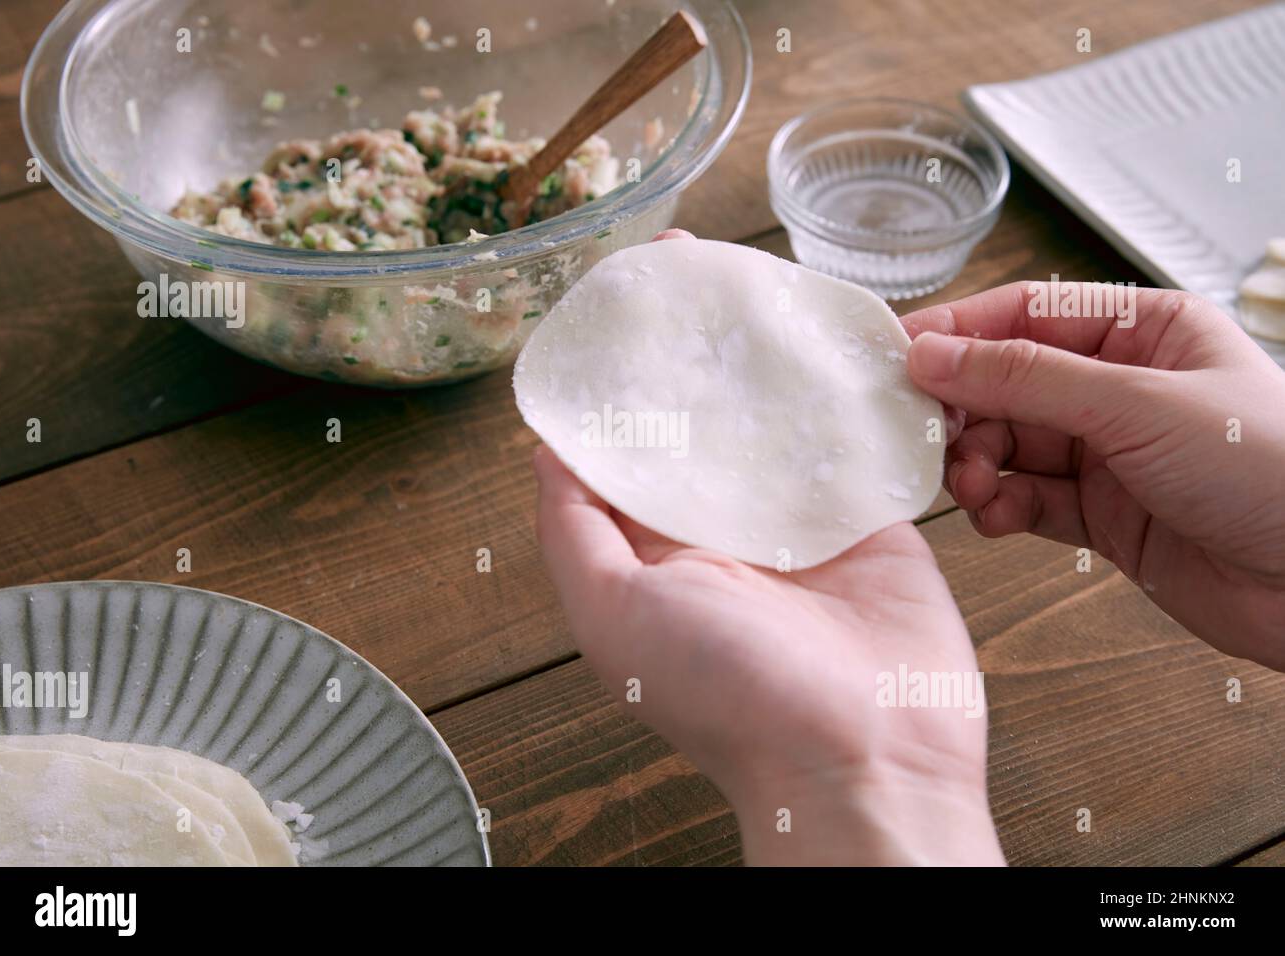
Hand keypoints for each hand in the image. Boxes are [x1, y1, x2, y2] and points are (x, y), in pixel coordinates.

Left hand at [531, 230, 1003, 864]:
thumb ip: (572, 527)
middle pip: (700, 410)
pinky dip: (840, 384)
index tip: (615, 300)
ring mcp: (795, 514)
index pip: (624, 436)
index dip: (615, 367)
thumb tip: (543, 444)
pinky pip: (849, 432)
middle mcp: (719, 523)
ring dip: (761, 349)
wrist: (864, 754)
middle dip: (689, 340)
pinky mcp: (866, 511)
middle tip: (687, 261)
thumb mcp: (611, 613)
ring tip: (752, 275)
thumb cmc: (729, 695)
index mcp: (652, 543)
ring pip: (771, 411)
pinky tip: (828, 327)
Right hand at [903, 283, 1284, 668]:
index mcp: (1143, 330)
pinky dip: (1000, 506)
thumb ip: (1026, 378)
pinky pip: (1026, 498)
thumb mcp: (1137, 406)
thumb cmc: (1272, 470)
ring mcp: (1109, 452)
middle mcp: (1120, 386)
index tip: (894, 354)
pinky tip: (997, 515)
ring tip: (971, 485)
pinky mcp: (1103, 515)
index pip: (1024, 314)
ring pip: (1008, 444)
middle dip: (962, 409)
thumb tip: (932, 353)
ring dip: (976, 464)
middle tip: (925, 434)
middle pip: (1005, 381)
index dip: (956, 332)